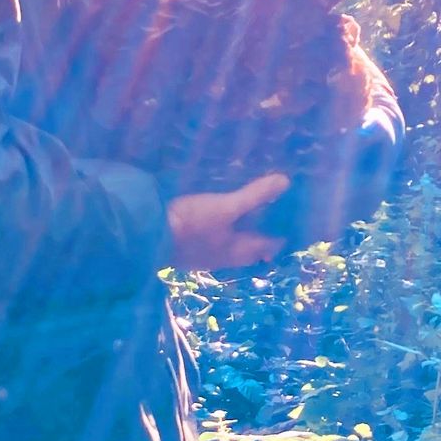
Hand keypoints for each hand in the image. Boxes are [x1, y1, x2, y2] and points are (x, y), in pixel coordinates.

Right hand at [168, 173, 289, 270]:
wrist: (150, 238)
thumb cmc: (193, 225)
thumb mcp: (226, 206)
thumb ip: (254, 196)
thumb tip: (286, 182)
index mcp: (239, 250)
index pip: (268, 246)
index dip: (279, 237)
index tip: (290, 225)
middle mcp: (226, 258)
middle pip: (249, 251)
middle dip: (260, 239)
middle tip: (270, 222)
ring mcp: (206, 257)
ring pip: (230, 249)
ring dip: (239, 238)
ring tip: (246, 222)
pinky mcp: (189, 252)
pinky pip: (213, 245)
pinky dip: (221, 236)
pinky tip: (216, 226)